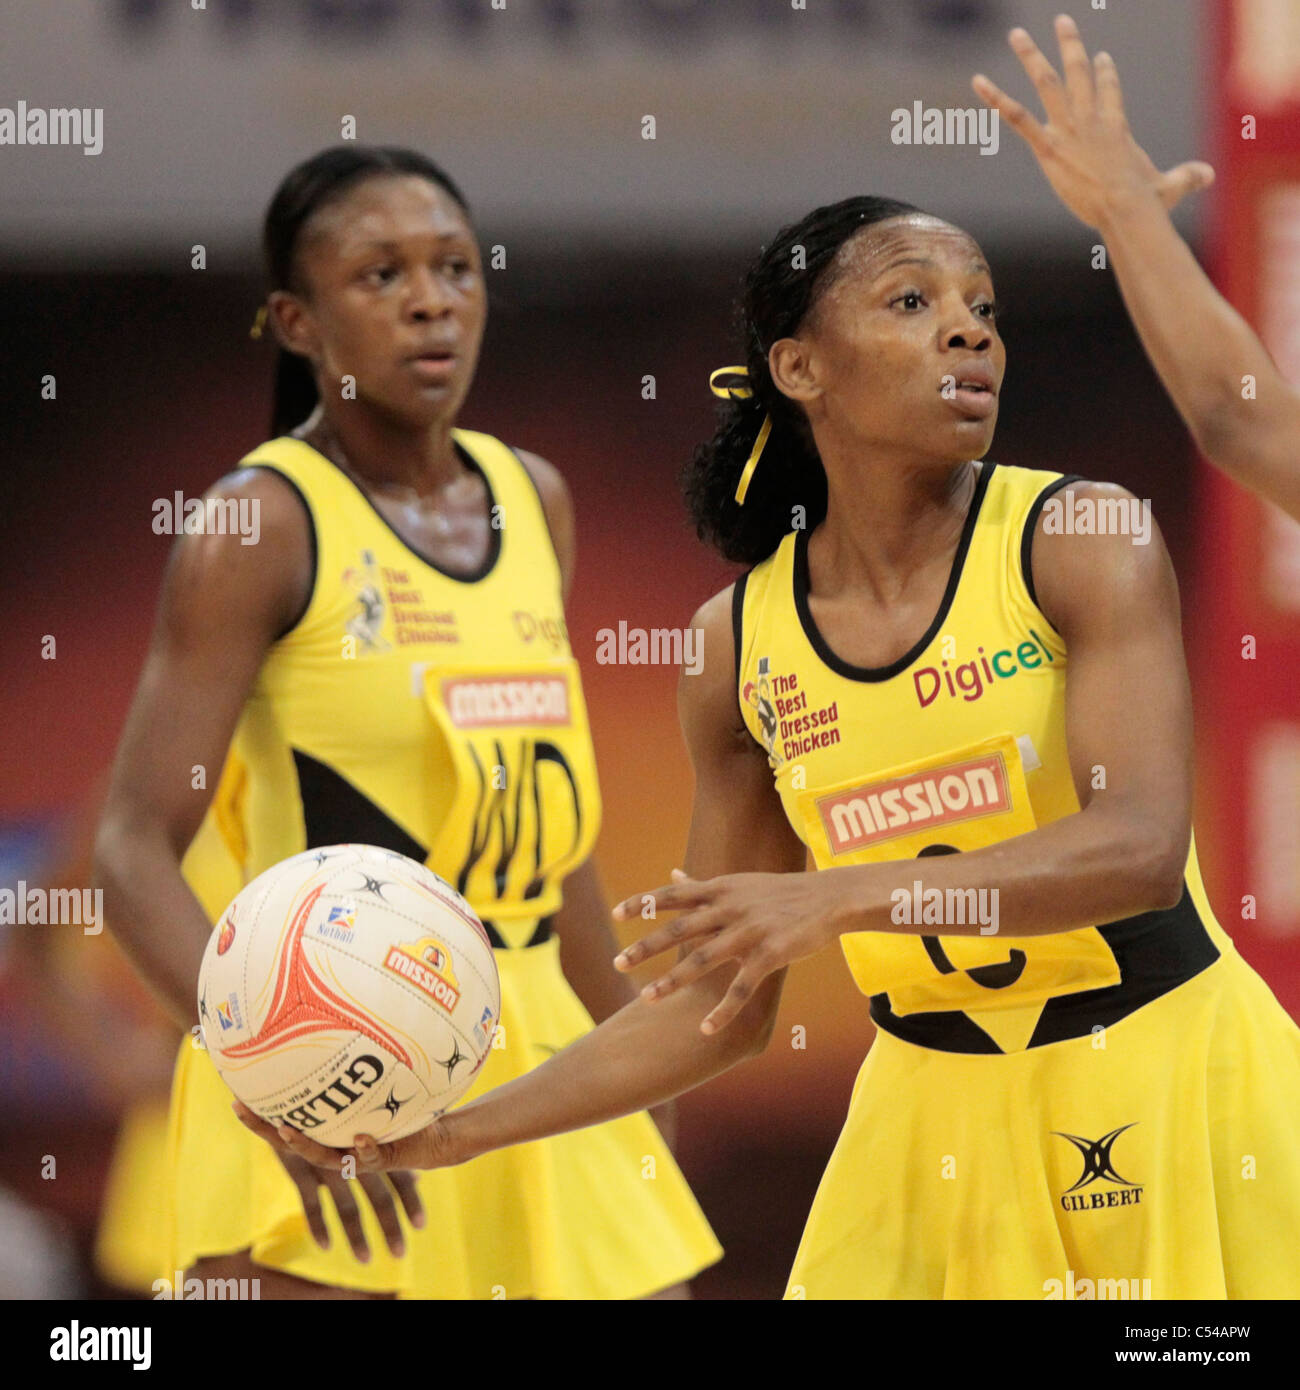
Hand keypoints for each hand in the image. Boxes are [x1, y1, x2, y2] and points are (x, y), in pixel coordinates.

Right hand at [233, 1102, 426, 1256]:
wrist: (290, 1078)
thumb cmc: (336, 1094)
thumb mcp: (361, 1111)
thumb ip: (380, 1127)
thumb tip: (409, 1155)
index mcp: (367, 1144)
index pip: (398, 1177)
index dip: (411, 1199)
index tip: (422, 1225)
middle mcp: (352, 1157)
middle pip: (377, 1198)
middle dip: (389, 1226)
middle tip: (400, 1254)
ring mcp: (329, 1164)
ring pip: (347, 1206)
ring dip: (356, 1234)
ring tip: (365, 1259)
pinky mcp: (300, 1167)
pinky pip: (311, 1203)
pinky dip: (320, 1223)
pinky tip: (327, 1243)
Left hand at [611, 868, 854, 1033]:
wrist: (829, 898)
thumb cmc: (780, 892)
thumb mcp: (739, 883)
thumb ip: (703, 885)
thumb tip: (670, 874)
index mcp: (721, 890)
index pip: (674, 895)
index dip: (644, 903)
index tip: (616, 914)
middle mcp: (730, 908)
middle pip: (680, 928)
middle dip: (646, 947)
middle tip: (617, 962)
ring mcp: (750, 932)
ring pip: (703, 958)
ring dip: (673, 980)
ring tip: (646, 998)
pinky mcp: (770, 955)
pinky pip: (741, 987)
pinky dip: (723, 1010)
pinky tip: (706, 1028)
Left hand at [972, 14, 1212, 229]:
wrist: (1127, 208)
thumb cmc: (1148, 203)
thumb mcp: (1169, 187)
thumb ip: (1186, 177)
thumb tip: (1209, 175)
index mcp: (1116, 126)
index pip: (1109, 89)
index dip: (1105, 73)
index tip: (1101, 58)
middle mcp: (1091, 119)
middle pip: (1079, 71)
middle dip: (1069, 45)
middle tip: (1061, 21)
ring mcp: (1068, 129)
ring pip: (1047, 83)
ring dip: (1030, 56)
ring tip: (1016, 35)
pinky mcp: (1048, 146)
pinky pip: (1017, 118)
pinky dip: (996, 99)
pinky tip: (979, 82)